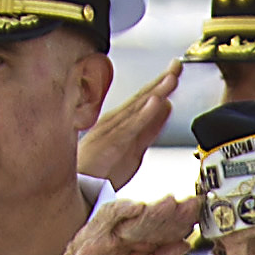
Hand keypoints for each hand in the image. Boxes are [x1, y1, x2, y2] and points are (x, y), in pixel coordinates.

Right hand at [33, 192, 200, 254]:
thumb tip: (182, 247)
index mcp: (143, 251)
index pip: (167, 231)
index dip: (185, 222)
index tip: (202, 214)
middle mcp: (127, 240)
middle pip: (155, 219)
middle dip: (175, 212)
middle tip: (192, 204)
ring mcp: (109, 238)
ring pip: (134, 216)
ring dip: (153, 209)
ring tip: (171, 204)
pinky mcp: (89, 240)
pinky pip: (104, 221)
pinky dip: (120, 212)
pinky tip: (138, 208)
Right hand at [80, 59, 186, 189]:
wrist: (77, 189)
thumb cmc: (98, 170)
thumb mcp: (132, 146)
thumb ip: (150, 128)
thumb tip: (166, 108)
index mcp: (120, 122)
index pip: (144, 99)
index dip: (160, 83)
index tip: (174, 70)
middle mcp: (117, 122)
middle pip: (143, 98)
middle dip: (161, 80)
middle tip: (177, 65)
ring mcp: (115, 132)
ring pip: (139, 108)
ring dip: (156, 91)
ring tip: (171, 77)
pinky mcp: (115, 144)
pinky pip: (133, 126)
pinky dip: (145, 113)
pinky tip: (156, 101)